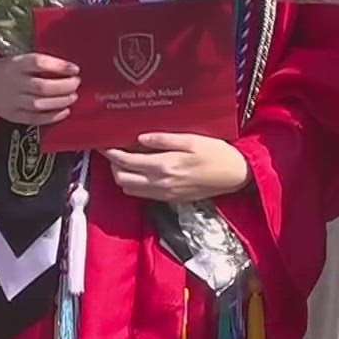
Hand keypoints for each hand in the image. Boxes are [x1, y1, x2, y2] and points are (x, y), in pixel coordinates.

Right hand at [0, 53, 78, 125]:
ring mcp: (11, 101)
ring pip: (39, 104)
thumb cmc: (9, 69)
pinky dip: (52, 117)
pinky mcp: (11, 115)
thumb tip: (71, 70)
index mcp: (16, 64)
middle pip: (42, 87)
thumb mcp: (20, 59)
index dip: (60, 66)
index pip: (39, 63)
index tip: (75, 69)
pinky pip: (33, 119)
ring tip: (73, 97)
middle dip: (64, 86)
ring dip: (61, 101)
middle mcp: (13, 83)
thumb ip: (41, 64)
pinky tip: (65, 112)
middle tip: (76, 84)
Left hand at [103, 133, 248, 202]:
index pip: (127, 161)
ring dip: (123, 175)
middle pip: (122, 178)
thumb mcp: (192, 140)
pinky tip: (143, 171)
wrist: (235, 175)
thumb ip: (165, 139)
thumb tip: (140, 138)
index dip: (112, 153)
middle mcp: (160, 183)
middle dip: (114, 165)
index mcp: (164, 166)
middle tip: (115, 151)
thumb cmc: (217, 153)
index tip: (104, 144)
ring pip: (130, 188)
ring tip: (127, 160)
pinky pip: (143, 194)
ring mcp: (165, 194)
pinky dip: (136, 183)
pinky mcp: (170, 199)